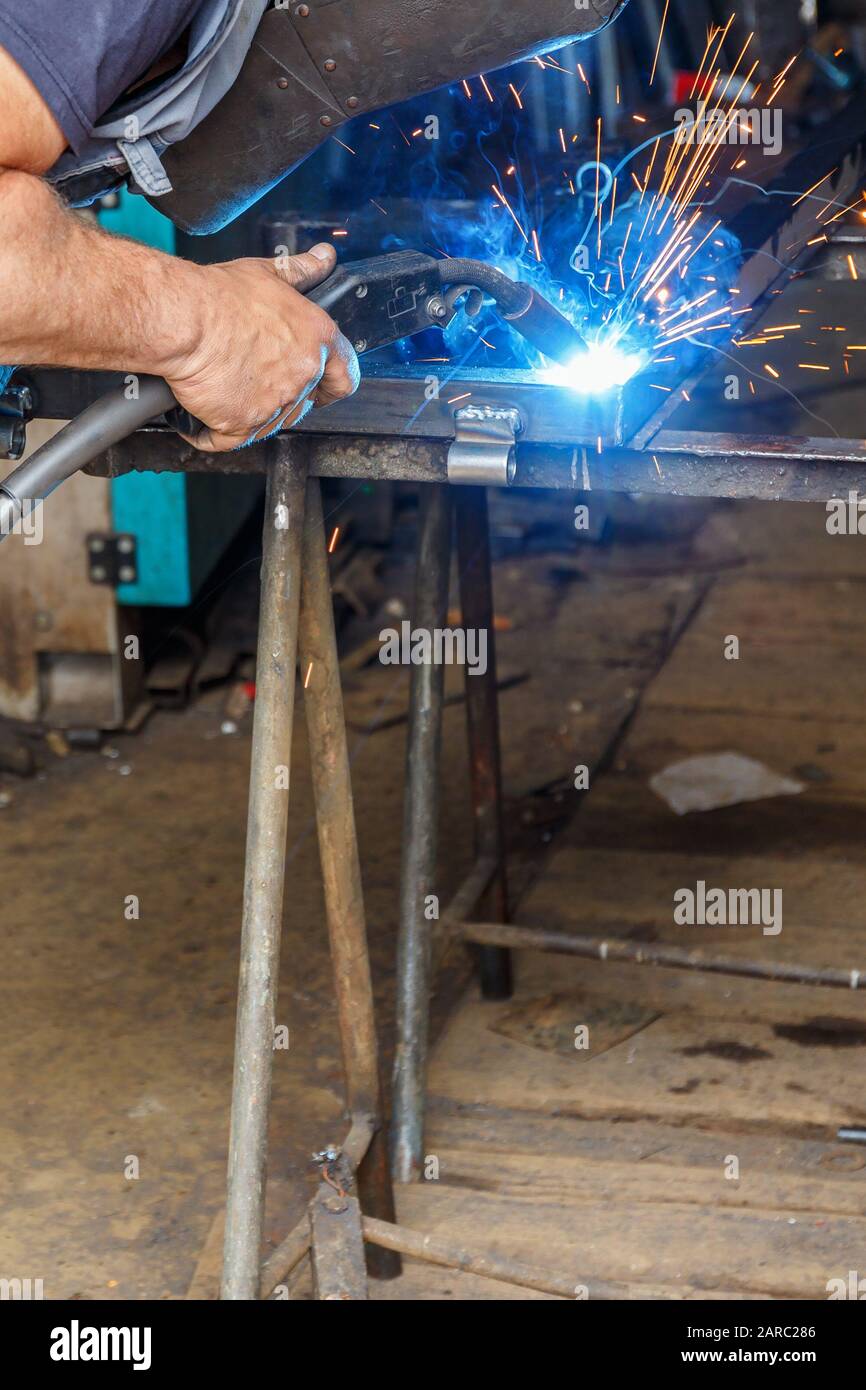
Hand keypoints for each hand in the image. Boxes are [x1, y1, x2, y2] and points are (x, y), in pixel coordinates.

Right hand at [163, 242, 358, 451]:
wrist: (183, 320)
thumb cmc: (219, 296)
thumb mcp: (267, 273)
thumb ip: (301, 270)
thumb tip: (324, 258)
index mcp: (316, 338)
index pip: (345, 376)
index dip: (333, 385)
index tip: (323, 389)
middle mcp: (303, 374)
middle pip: (303, 403)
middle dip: (281, 395)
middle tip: (253, 378)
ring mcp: (275, 404)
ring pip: (269, 423)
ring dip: (249, 413)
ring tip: (225, 387)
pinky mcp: (243, 424)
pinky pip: (231, 439)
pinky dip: (214, 431)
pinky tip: (203, 413)